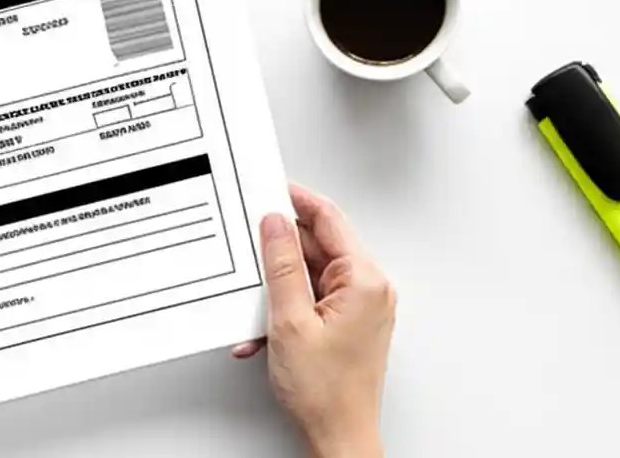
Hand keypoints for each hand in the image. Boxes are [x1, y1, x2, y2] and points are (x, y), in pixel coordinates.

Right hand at [233, 186, 395, 457]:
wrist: (338, 437)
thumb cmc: (326, 392)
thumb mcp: (289, 322)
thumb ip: (280, 267)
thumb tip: (275, 225)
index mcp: (365, 281)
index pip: (330, 220)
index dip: (299, 200)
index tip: (273, 187)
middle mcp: (369, 290)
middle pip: (320, 246)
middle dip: (280, 247)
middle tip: (249, 237)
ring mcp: (360, 308)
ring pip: (312, 274)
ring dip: (278, 285)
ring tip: (255, 299)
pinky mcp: (348, 325)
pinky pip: (313, 299)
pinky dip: (286, 307)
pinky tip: (263, 328)